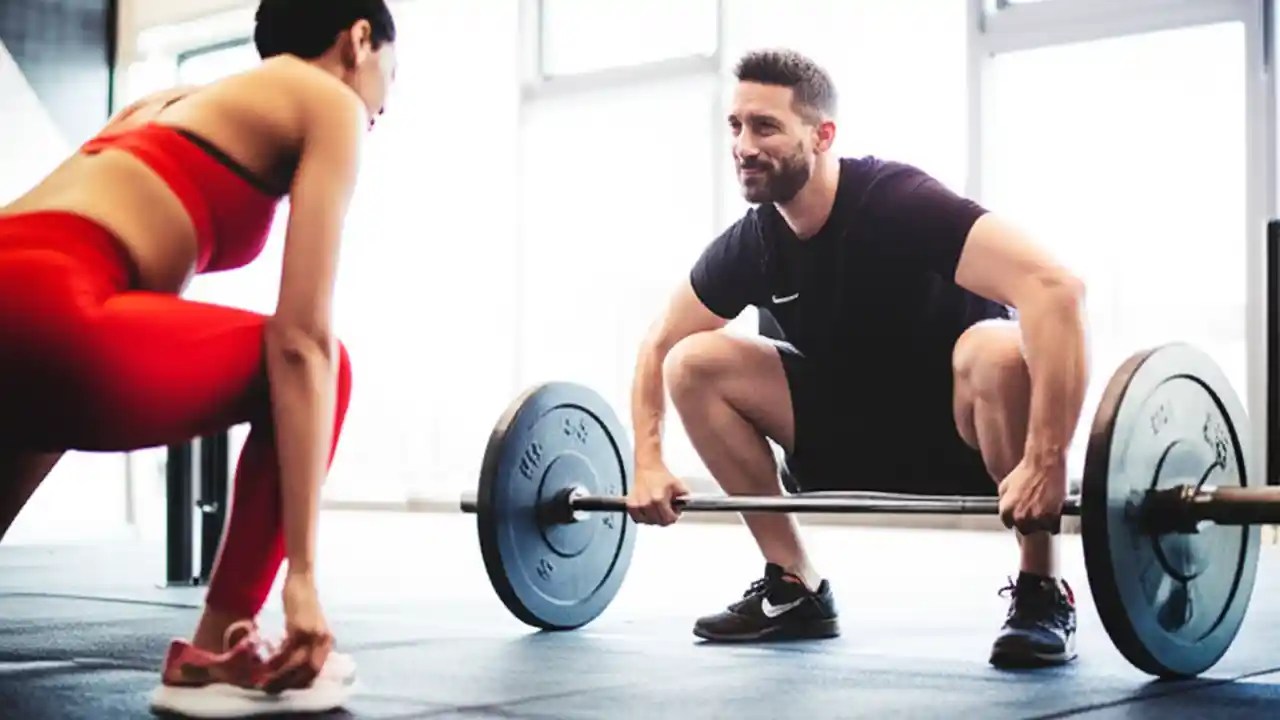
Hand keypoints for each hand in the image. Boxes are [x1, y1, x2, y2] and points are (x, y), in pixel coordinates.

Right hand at [261, 571, 332, 693]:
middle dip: (291, 684)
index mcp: (328, 641)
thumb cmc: (303, 603)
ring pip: (297, 666)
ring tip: (265, 682)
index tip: (286, 689)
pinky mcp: (299, 629)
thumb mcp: (311, 626)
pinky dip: (276, 662)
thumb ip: (308, 644)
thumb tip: (294, 664)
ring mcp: (312, 635)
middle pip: (310, 672)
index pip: (318, 671)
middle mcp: (323, 640)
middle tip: (272, 689)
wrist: (302, 581)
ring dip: (280, 677)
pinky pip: (287, 653)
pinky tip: (267, 664)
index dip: (301, 683)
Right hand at [626, 462, 689, 525]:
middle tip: (667, 511)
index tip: (675, 514)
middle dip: (665, 518)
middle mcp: (647, 503)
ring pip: (648, 522)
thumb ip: (684, 498)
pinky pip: (637, 519)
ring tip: (658, 510)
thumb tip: (686, 506)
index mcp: (659, 499)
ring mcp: (637, 505)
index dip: (673, 517)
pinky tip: (648, 512)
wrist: (648, 467)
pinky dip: (643, 518)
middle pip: (659, 522)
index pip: (668, 519)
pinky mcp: (630, 505)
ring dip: (654, 519)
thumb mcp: (677, 485)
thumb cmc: (660, 475)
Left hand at [997, 455, 1067, 534]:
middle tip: (1032, 510)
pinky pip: (1052, 527)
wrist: (1045, 465)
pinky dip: (1053, 522)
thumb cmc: (1027, 472)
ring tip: (1042, 509)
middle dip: (1027, 522)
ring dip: (1040, 523)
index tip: (1019, 514)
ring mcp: (1036, 519)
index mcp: (1006, 511)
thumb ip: (1004, 501)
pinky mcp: (1052, 518)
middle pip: (1023, 530)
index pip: (1008, 524)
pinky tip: (1051, 511)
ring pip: (1038, 530)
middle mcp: (1020, 517)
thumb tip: (1006, 508)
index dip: (1014, 518)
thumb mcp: (1005, 485)